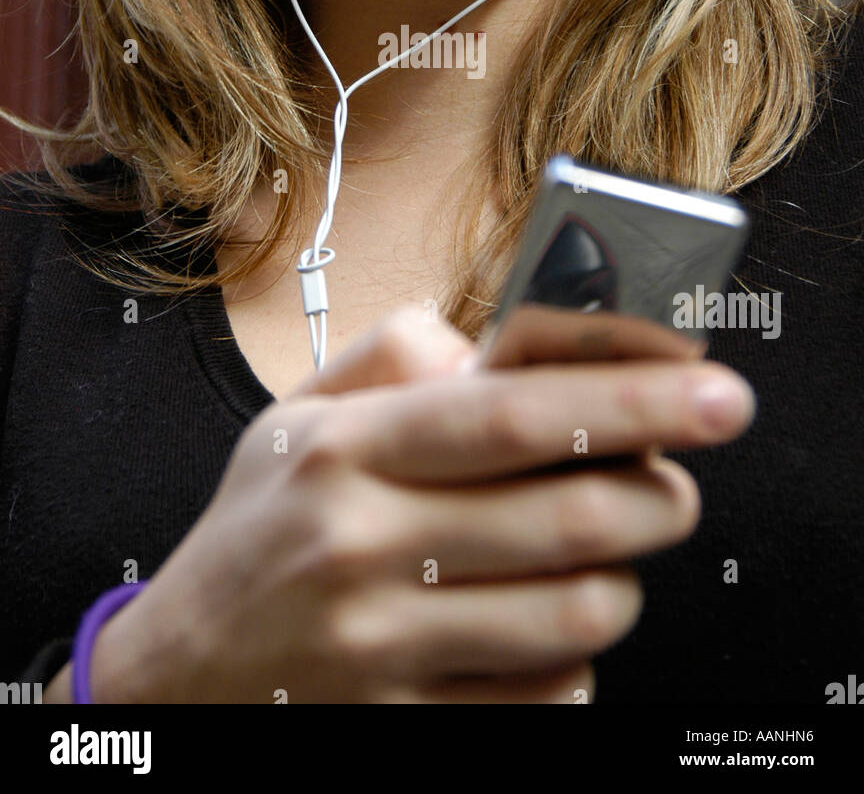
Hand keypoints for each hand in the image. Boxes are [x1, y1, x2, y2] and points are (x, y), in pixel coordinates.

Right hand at [67, 303, 752, 703]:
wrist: (175, 683)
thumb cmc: (256, 534)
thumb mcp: (295, 419)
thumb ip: (394, 357)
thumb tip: (504, 344)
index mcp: (344, 452)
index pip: (511, 412)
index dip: (628, 391)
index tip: (712, 386)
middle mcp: (362, 548)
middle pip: (571, 517)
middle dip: (660, 492)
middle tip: (672, 480)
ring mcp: (383, 651)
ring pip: (578, 616)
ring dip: (621, 579)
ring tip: (598, 556)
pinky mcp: (408, 730)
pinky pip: (550, 700)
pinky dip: (575, 661)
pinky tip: (540, 631)